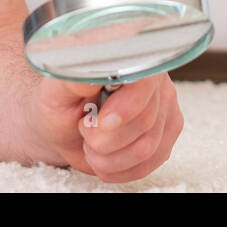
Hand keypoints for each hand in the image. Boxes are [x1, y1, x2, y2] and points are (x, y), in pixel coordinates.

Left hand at [24, 72, 184, 183]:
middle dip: (105, 139)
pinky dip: (122, 169)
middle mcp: (154, 78)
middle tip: (84, 130)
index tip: (101, 122)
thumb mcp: (57, 89)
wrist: (63, 126)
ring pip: (148, 147)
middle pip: (145, 120)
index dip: (125, 108)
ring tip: (92, 145)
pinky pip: (152, 161)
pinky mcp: (169, 130)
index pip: (143, 82)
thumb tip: (94, 74)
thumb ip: (74, 78)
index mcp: (129, 58)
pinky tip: (106, 158)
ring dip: (110, 157)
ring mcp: (166, 104)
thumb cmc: (60, 104)